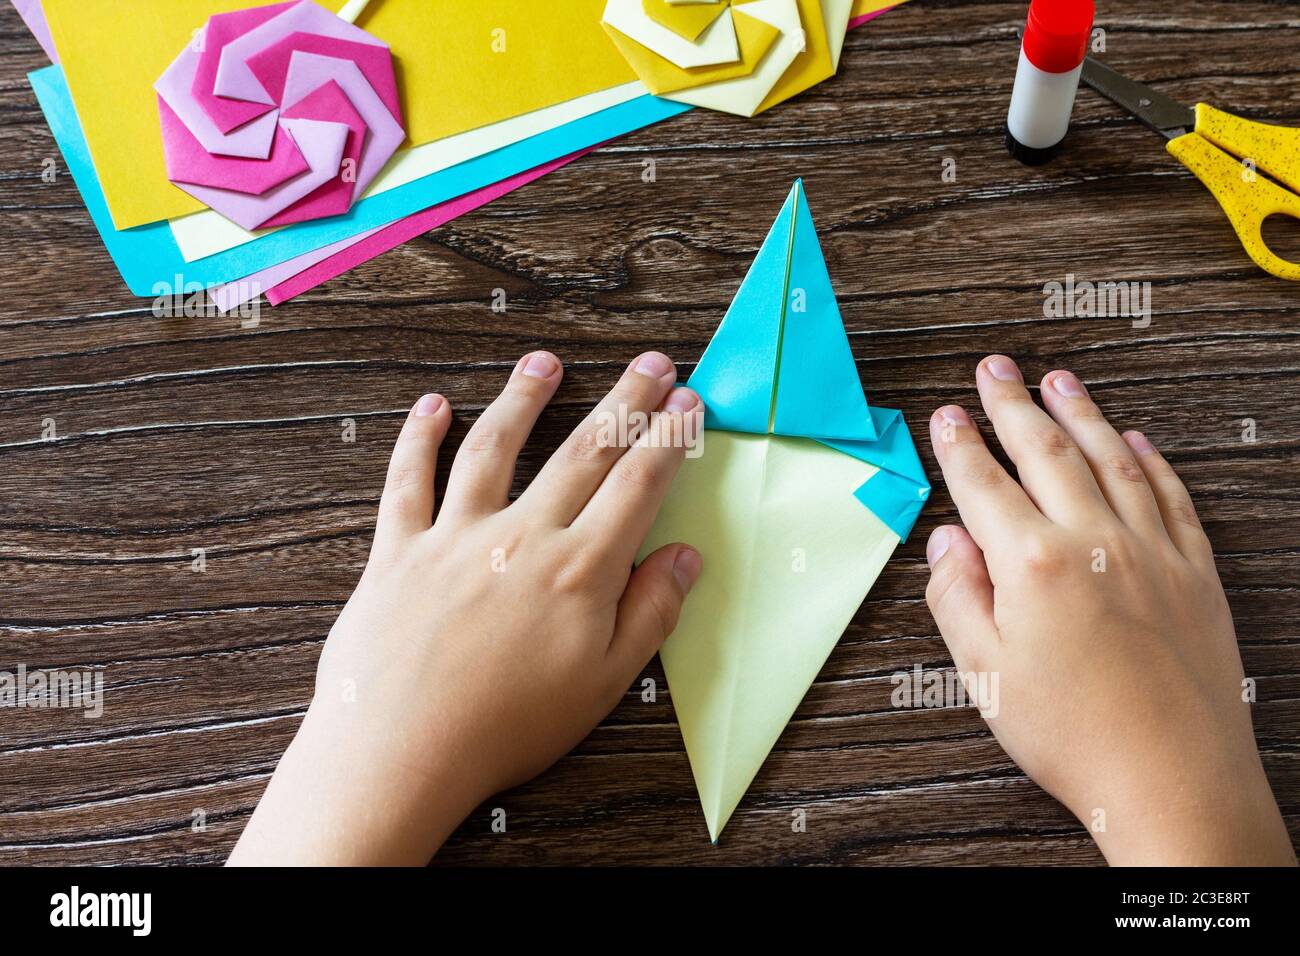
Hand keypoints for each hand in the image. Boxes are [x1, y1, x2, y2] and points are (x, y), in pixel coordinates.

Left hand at [229, 351, 703, 865]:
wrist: (400, 753)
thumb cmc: (507, 729)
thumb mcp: (603, 685)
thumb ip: (649, 615)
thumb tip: (683, 557)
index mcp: (579, 571)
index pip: (637, 486)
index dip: (667, 439)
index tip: (688, 404)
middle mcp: (521, 536)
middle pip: (582, 452)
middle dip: (624, 402)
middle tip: (651, 363)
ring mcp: (455, 536)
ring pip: (494, 448)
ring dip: (524, 399)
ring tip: (545, 362)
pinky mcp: (398, 550)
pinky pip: (408, 481)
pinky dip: (419, 439)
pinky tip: (432, 405)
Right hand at [925, 355, 1293, 865]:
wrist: (1172, 779)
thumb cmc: (1073, 735)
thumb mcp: (985, 674)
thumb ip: (957, 597)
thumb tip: (946, 541)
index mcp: (1032, 565)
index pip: (983, 484)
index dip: (959, 444)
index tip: (947, 414)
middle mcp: (1094, 541)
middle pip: (1045, 452)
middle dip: (1013, 404)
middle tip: (995, 368)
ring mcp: (1151, 551)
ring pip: (1110, 458)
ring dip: (1081, 414)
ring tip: (1060, 381)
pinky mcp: (1194, 571)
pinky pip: (1170, 496)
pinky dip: (1150, 460)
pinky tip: (1135, 441)